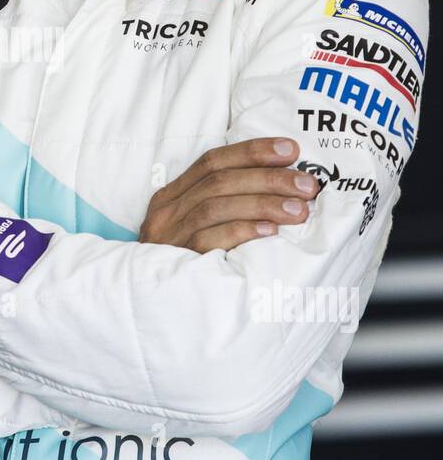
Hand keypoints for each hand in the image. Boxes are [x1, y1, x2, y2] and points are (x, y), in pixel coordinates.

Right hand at [139, 137, 319, 252]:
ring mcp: (170, 237)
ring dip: (263, 203)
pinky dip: (243, 231)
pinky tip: (271, 232)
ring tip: (299, 209)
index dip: (252, 152)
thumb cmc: (184, 268)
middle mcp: (167, 212)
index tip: (290, 150)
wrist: (152, 310)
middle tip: (308, 185)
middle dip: (268, 178)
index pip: (212, 161)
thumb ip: (222, 207)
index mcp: (172, 197)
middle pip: (219, 181)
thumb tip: (281, 188)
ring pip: (216, 206)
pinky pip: (210, 240)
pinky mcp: (178, 263)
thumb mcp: (194, 230)